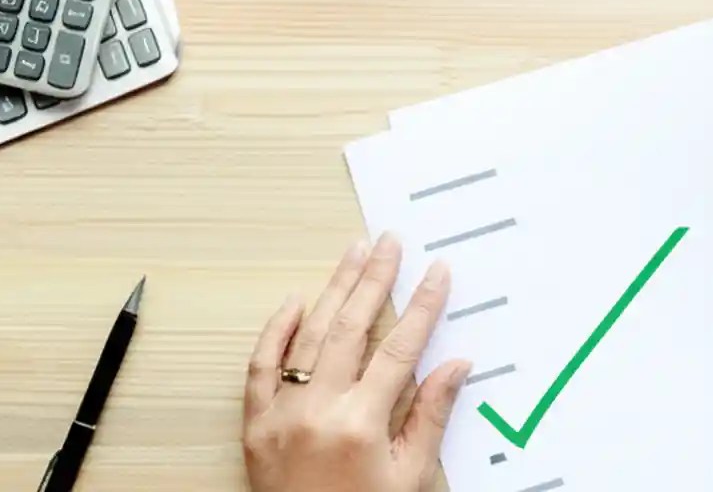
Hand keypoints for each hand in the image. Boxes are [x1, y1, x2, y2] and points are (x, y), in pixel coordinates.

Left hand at [243, 235, 471, 491]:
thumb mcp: (410, 477)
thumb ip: (431, 416)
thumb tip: (456, 365)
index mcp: (361, 424)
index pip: (400, 348)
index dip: (423, 306)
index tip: (437, 274)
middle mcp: (318, 411)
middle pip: (352, 327)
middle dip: (376, 279)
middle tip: (391, 243)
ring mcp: (281, 414)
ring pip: (309, 335)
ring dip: (334, 289)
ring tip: (354, 253)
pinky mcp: (255, 424)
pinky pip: (260, 365)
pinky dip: (276, 330)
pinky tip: (295, 300)